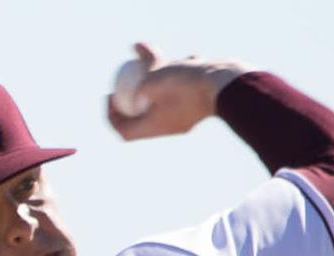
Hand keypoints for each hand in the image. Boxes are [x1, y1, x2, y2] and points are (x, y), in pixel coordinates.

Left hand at [106, 43, 249, 141]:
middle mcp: (167, 127)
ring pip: (161, 105)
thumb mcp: (157, 73)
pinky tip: (183, 60)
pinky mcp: (194, 110)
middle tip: (122, 87)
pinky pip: (178, 97)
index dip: (112, 117)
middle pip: (140, 121)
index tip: (110, 97)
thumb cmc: (187, 84)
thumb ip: (145, 63)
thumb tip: (136, 46)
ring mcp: (182, 120)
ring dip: (153, 88)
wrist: (224, 89)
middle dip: (129, 103)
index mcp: (155, 127)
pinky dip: (174, 81)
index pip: (125, 132)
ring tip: (152, 67)